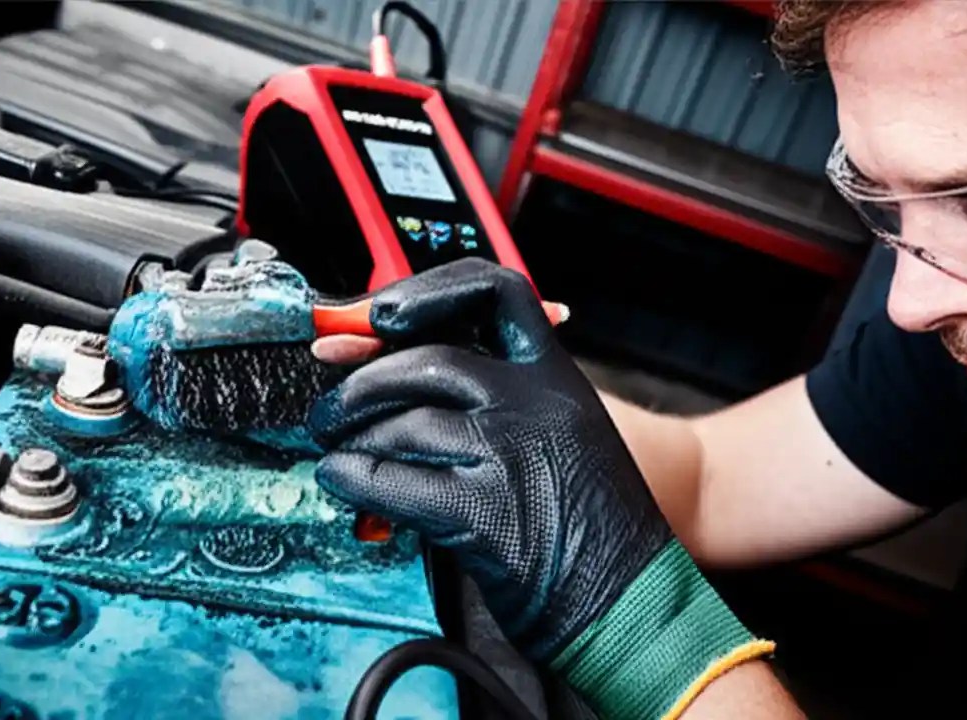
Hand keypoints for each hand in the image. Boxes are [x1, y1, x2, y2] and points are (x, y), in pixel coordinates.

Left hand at [309, 259, 766, 718]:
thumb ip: (491, 395)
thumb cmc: (589, 524)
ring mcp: (512, 455)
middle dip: (362, 382)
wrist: (636, 604)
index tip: (379, 313)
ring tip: (335, 449)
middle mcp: (537, 403)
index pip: (493, 291)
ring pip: (403, 423)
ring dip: (352, 437)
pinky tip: (342, 481)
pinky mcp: (486, 515)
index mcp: (557, 375)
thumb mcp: (559, 433)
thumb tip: (387, 364)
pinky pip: (394, 480)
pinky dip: (353, 478)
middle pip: (428, 358)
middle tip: (330, 406)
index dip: (428, 290)